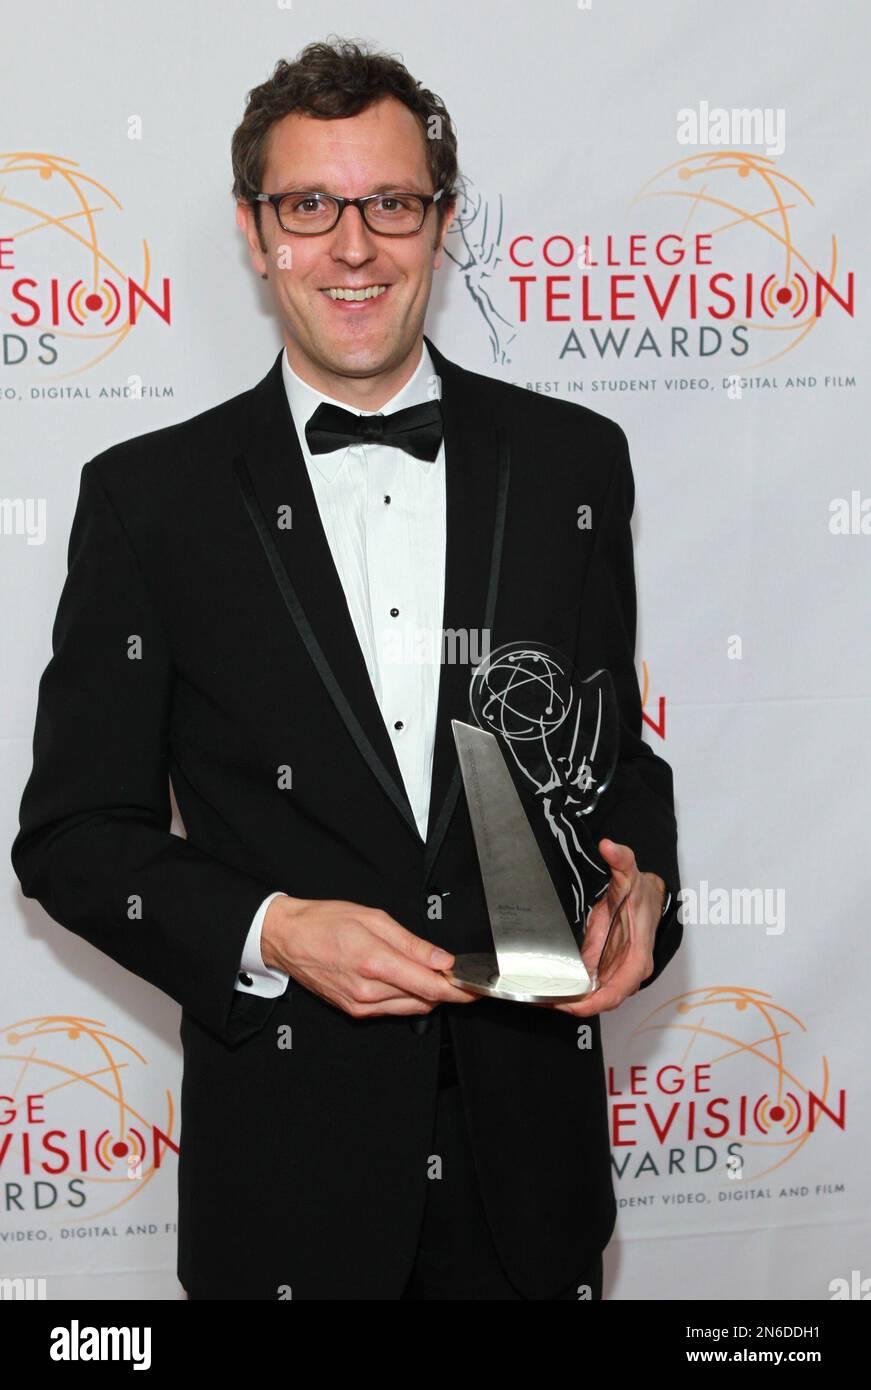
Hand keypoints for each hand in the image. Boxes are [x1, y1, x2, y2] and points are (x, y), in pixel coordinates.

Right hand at [261, 895, 479, 1017]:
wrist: (288, 938)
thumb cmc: (325, 922)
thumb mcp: (374, 919)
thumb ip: (412, 944)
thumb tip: (441, 960)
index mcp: (375, 963)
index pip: (430, 986)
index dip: (458, 990)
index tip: (475, 987)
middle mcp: (368, 991)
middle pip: (424, 1000)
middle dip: (445, 989)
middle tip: (454, 973)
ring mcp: (360, 1005)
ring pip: (410, 1008)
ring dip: (426, 995)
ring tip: (430, 973)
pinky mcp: (354, 1011)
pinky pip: (391, 1010)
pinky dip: (406, 998)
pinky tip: (406, 980)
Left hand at [538, 839, 664, 1017]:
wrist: (647, 896)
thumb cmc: (641, 892)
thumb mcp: (630, 874)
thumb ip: (620, 860)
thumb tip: (609, 847)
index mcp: (637, 956)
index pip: (618, 990)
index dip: (594, 1002)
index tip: (570, 1005)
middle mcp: (629, 970)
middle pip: (603, 999)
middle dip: (576, 1005)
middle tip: (545, 1001)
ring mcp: (618, 971)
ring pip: (596, 996)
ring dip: (572, 1000)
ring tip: (542, 998)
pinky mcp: (607, 968)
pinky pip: (591, 986)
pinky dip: (573, 990)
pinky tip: (552, 988)